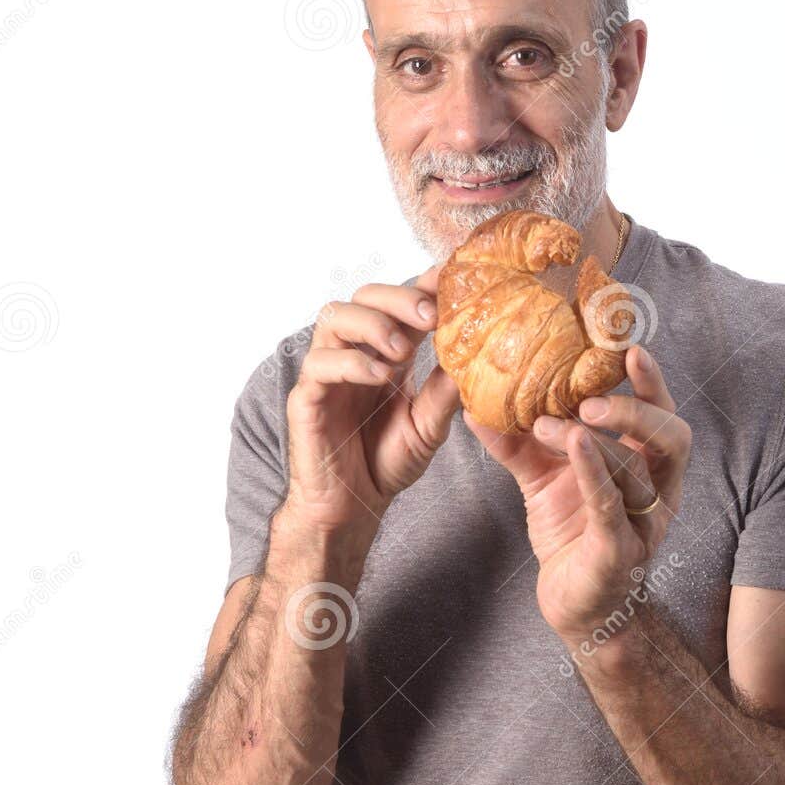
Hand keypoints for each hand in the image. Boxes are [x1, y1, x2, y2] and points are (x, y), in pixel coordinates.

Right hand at [284, 266, 459, 535]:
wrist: (353, 507)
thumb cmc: (386, 462)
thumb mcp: (430, 426)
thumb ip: (445, 391)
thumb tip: (478, 356)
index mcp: (387, 353)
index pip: (401, 302)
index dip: (424, 284)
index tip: (453, 278)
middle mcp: (355, 352)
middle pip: (365, 296)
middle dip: (399, 297)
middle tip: (430, 315)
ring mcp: (328, 371)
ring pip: (335, 317)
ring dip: (373, 324)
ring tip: (403, 349)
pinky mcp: (307, 397)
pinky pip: (320, 363)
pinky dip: (352, 362)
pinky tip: (380, 374)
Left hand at [464, 346, 690, 644]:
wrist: (571, 602)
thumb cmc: (569, 534)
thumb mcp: (541, 478)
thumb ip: (517, 442)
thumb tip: (475, 402)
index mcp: (648, 466)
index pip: (664, 414)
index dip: (652, 382)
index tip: (629, 347)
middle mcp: (658, 491)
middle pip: (672, 437)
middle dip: (636, 408)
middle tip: (589, 397)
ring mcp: (644, 524)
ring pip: (636, 470)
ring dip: (592, 441)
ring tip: (551, 424)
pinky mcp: (620, 552)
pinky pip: (613, 507)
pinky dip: (594, 472)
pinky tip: (575, 444)